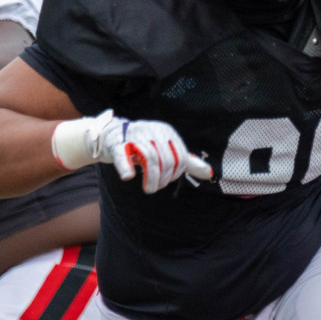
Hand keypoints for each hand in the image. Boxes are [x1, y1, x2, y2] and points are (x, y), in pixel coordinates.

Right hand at [53, 110, 212, 193]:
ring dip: (151, 178)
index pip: (180, 156)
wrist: (111, 135)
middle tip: (156, 187)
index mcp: (166, 131)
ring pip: (149, 158)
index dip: (177, 173)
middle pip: (166, 158)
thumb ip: (187, 161)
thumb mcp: (166, 150)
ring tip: (149, 189)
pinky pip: (122, 154)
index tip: (168, 181)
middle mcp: (152, 130)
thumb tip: (209, 173)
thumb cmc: (143, 145)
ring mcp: (134, 135)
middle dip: (164, 178)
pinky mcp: (116, 143)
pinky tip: (129, 177)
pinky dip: (126, 167)